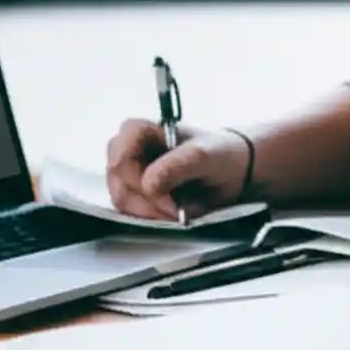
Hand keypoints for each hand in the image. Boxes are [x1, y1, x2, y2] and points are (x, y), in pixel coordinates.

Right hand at [105, 120, 249, 220]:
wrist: (229, 169)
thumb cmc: (216, 153)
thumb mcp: (204, 156)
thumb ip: (177, 166)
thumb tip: (148, 185)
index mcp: (136, 130)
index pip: (120, 162)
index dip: (141, 184)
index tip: (171, 199)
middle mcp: (123, 150)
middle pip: (121, 187)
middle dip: (151, 204)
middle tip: (179, 210)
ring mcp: (124, 174)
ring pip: (124, 204)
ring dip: (154, 214)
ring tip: (180, 210)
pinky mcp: (130, 194)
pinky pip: (131, 214)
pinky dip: (153, 219)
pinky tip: (173, 214)